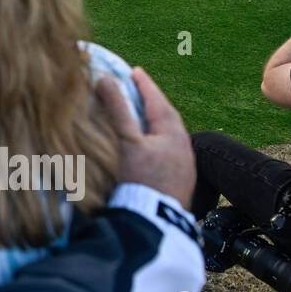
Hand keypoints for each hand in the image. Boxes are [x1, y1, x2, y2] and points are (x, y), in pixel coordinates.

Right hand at [97, 67, 195, 209]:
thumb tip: (105, 79)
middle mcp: (184, 146)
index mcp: (173, 132)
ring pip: (170, 135)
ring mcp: (185, 165)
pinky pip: (170, 152)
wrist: (155, 221)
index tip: (135, 71)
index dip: (144, 85)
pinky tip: (150, 149)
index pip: (157, 100)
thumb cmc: (141, 177)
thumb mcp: (127, 141)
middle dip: (153, 102)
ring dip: (156, 123)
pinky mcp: (181, 182)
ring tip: (143, 117)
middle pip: (167, 117)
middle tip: (139, 90)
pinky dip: (158, 143)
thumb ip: (117, 109)